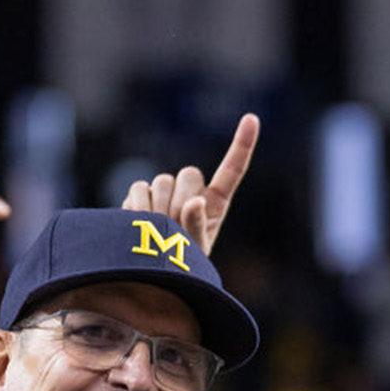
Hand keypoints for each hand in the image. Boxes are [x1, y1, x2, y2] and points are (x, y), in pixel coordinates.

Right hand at [123, 113, 258, 255]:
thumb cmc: (181, 265)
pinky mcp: (141, 194)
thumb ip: (196, 228)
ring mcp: (166, 191)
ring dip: (157, 208)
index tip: (252, 118)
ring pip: (161, 182)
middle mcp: (192, 191)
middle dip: (181, 199)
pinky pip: (138, 189)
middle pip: (189, 173)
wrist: (149, 272)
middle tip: (174, 227)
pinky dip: (137, 207)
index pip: (232, 170)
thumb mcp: (195, 252)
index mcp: (215, 203)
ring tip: (156, 231)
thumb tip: (194, 203)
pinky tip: (139, 225)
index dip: (242, 144)